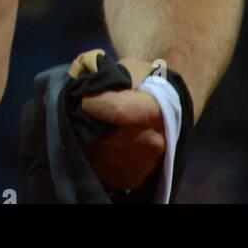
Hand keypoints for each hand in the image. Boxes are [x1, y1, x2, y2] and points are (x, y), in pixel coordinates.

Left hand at [79, 55, 165, 192]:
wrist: (167, 113)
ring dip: (83, 140)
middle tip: (81, 110)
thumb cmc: (145, 85)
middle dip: (83, 121)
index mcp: (154, 109)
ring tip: (88, 126)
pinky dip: (90, 157)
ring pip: (96, 154)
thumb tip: (82, 79)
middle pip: (102, 135)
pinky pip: (98, 170)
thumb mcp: (131, 68)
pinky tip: (94, 143)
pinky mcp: (132, 179)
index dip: (93, 102)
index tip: (85, 97)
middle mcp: (152, 141)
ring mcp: (143, 164)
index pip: (116, 110)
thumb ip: (107, 72)